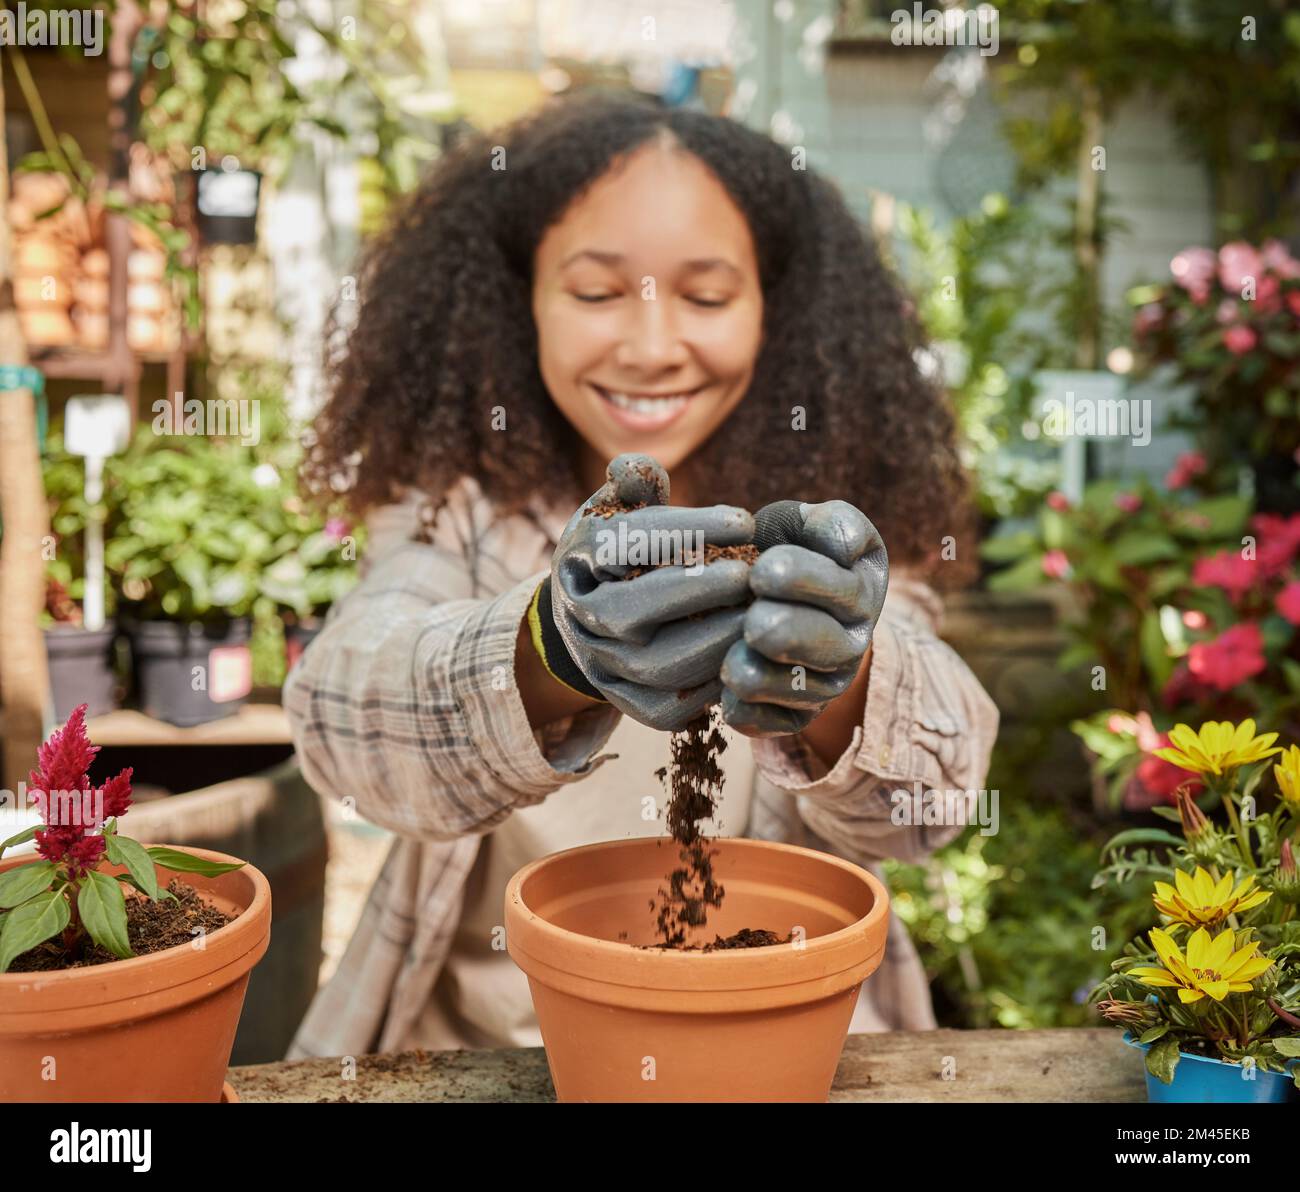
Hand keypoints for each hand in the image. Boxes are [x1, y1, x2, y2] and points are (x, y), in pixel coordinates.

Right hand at [543, 454, 755, 730]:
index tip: (744, 520)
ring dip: (718, 639)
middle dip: (700, 591)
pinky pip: (675, 707)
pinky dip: (716, 684)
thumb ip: (634, 484)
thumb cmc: (622, 551)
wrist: (594, 621)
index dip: (686, 531)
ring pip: (661, 666)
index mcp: (578, 563)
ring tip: (762, 612)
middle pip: (634, 613)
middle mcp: (585, 621)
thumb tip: (635, 468)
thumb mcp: (618, 509)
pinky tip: (750, 652)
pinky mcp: (633, 707)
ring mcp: (606, 669)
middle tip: (754, 574)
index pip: (626, 546)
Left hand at [719, 499, 887, 737]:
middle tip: (754, 622)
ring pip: (803, 691)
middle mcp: (853, 640)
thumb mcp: (808, 524)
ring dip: (767, 679)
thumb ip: (827, 523)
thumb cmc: (789, 547)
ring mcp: (826, 681)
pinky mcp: (795, 714)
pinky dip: (752, 714)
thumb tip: (842, 545)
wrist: (772, 595)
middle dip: (790, 634)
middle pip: (829, 646)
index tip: (762, 571)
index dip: (804, 581)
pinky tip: (725, 697)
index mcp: (862, 587)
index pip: (843, 588)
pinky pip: (778, 723)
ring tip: (733, 665)